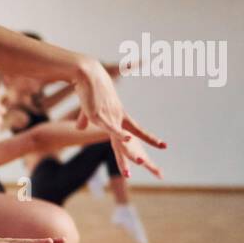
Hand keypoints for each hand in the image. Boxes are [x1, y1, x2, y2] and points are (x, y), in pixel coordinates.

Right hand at [73, 59, 165, 178]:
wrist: (86, 72)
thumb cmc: (88, 88)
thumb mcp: (86, 109)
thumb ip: (83, 120)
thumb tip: (79, 128)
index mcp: (118, 116)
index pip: (137, 130)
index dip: (149, 138)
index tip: (164, 145)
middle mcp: (117, 117)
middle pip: (130, 141)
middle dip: (139, 155)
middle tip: (156, 169)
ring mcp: (110, 116)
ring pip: (121, 139)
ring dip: (129, 152)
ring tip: (141, 162)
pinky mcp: (99, 115)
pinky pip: (111, 127)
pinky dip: (119, 133)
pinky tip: (128, 139)